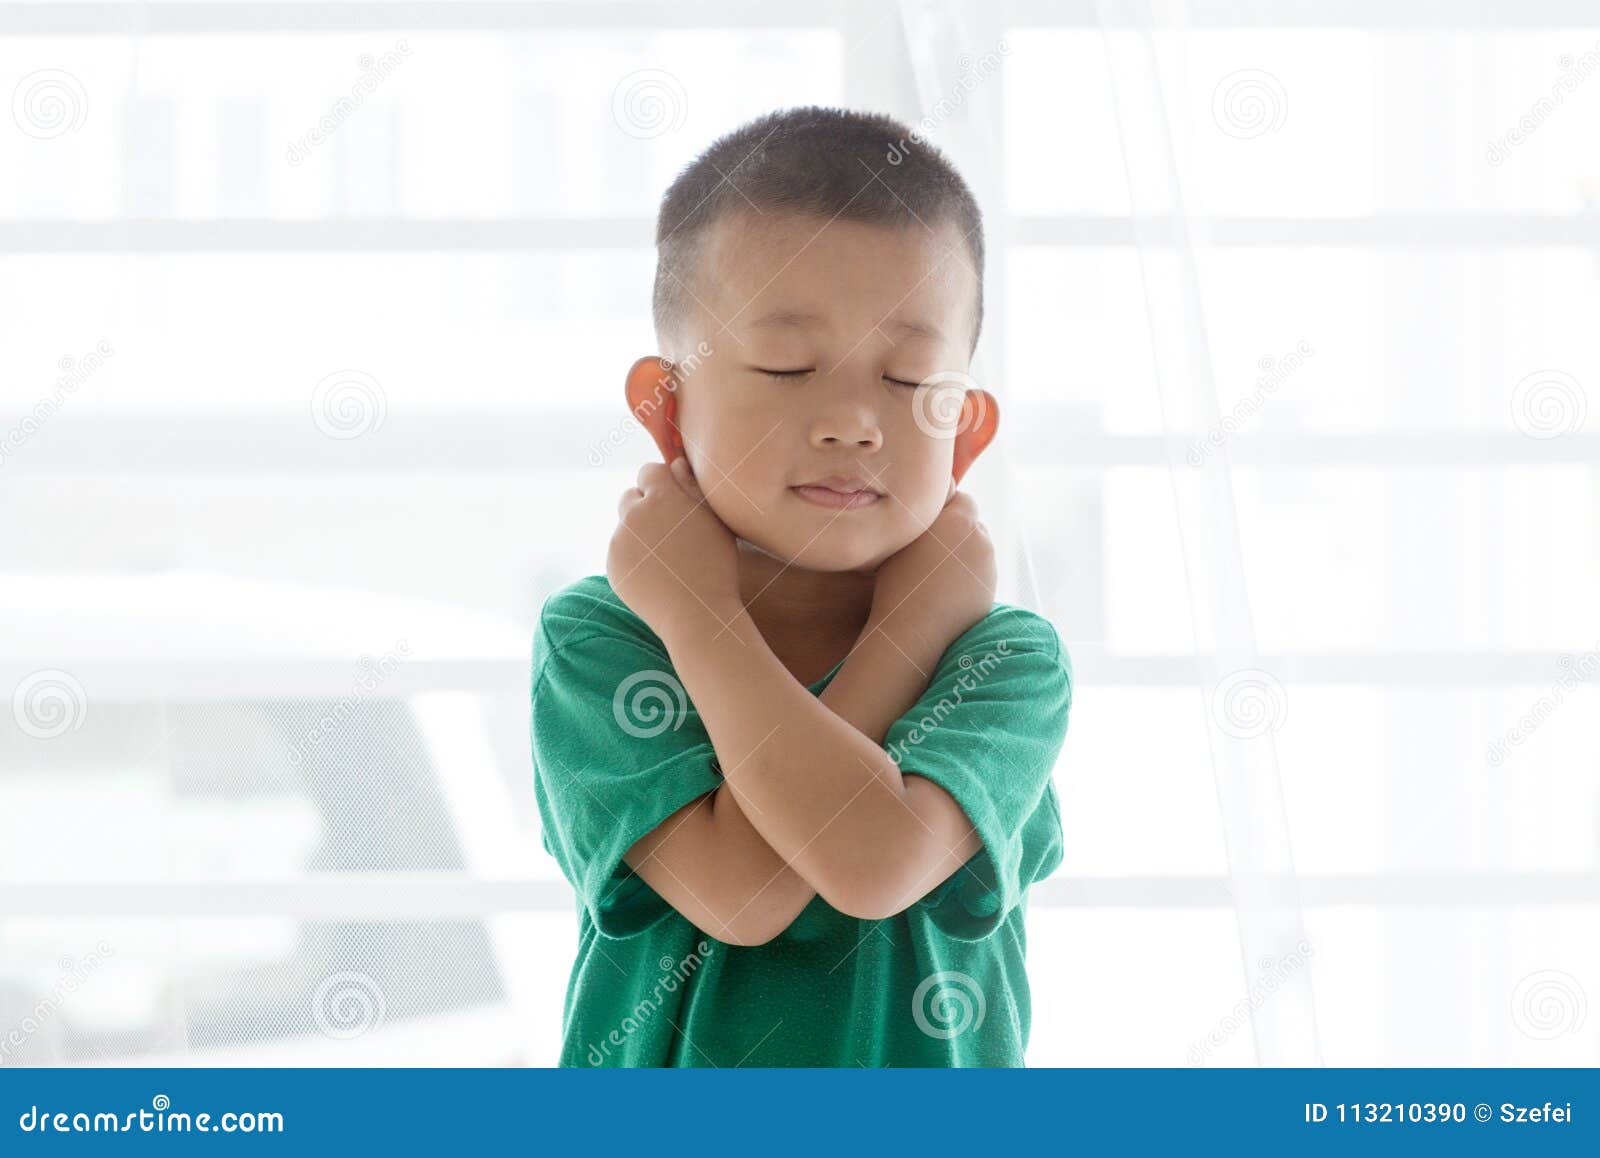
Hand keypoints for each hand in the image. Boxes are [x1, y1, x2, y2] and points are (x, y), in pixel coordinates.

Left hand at [608, 456, 741, 641]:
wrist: (697, 614)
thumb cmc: (717, 565)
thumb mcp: (714, 520)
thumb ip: (692, 487)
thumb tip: (675, 464)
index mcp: (661, 497)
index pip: (649, 471)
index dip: (662, 483)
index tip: (674, 500)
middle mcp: (634, 515)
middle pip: (630, 496)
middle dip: (645, 506)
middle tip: (670, 530)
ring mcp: (620, 542)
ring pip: (626, 527)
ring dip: (640, 534)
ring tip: (668, 557)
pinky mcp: (613, 566)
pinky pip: (621, 553)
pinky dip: (634, 558)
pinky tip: (658, 574)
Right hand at [868, 488, 996, 652]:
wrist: (912, 630)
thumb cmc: (897, 582)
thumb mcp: (902, 538)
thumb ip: (924, 515)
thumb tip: (933, 502)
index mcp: (960, 522)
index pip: (964, 500)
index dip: (948, 508)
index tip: (931, 522)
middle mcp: (981, 541)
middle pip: (973, 526)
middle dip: (957, 533)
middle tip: (931, 549)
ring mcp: (989, 568)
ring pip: (977, 552)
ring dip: (962, 556)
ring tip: (934, 574)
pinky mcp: (990, 591)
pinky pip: (978, 575)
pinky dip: (965, 579)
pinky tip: (943, 591)